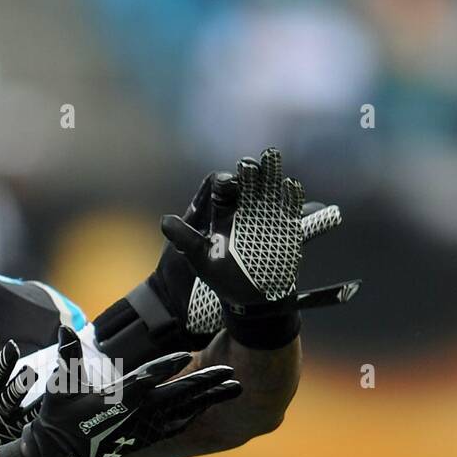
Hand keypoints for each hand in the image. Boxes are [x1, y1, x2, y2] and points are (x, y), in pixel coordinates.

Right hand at [0, 327, 240, 456]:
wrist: (60, 456)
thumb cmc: (58, 418)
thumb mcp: (60, 386)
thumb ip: (69, 356)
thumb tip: (65, 329)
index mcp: (118, 398)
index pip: (147, 378)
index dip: (168, 365)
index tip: (188, 354)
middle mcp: (136, 413)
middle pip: (178, 394)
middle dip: (205, 382)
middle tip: (230, 372)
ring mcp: (144, 427)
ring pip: (185, 410)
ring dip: (210, 398)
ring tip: (234, 387)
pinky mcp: (146, 437)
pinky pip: (177, 425)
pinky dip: (196, 414)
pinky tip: (211, 406)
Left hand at [161, 149, 353, 348]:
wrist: (251, 299)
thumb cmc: (221, 278)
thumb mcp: (198, 259)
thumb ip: (185, 239)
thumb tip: (165, 221)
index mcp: (222, 211)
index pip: (222, 187)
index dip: (225, 181)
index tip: (228, 182)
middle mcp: (244, 208)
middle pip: (247, 180)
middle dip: (250, 170)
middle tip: (250, 164)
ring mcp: (266, 215)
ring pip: (269, 187)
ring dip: (271, 172)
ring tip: (271, 156)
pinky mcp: (286, 226)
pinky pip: (290, 206)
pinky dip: (291, 195)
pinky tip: (290, 185)